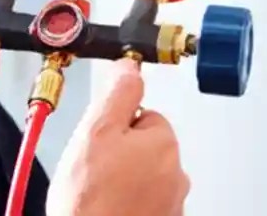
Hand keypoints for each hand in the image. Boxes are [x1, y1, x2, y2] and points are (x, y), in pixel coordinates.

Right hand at [47, 59, 190, 215]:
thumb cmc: (89, 202)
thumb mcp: (95, 131)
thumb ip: (118, 93)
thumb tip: (130, 66)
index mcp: (164, 143)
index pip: (143, 114)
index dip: (114, 126)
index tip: (98, 142)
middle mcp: (176, 174)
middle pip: (144, 146)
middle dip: (120, 154)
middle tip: (93, 171)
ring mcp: (171, 204)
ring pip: (142, 177)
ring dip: (123, 181)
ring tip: (97, 194)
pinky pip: (143, 204)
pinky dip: (126, 205)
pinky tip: (106, 209)